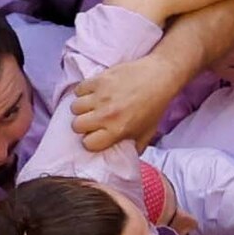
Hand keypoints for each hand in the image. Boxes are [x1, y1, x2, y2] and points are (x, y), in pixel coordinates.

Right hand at [65, 43, 193, 158]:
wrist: (159, 77)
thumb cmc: (154, 106)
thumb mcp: (147, 133)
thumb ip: (133, 148)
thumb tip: (122, 158)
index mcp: (118, 130)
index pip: (88, 143)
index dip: (91, 141)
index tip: (96, 135)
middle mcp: (107, 114)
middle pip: (76, 125)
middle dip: (83, 125)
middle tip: (92, 121)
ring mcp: (101, 96)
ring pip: (74, 107)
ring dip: (82, 108)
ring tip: (92, 106)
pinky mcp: (99, 80)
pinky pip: (79, 89)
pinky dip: (83, 91)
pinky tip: (94, 93)